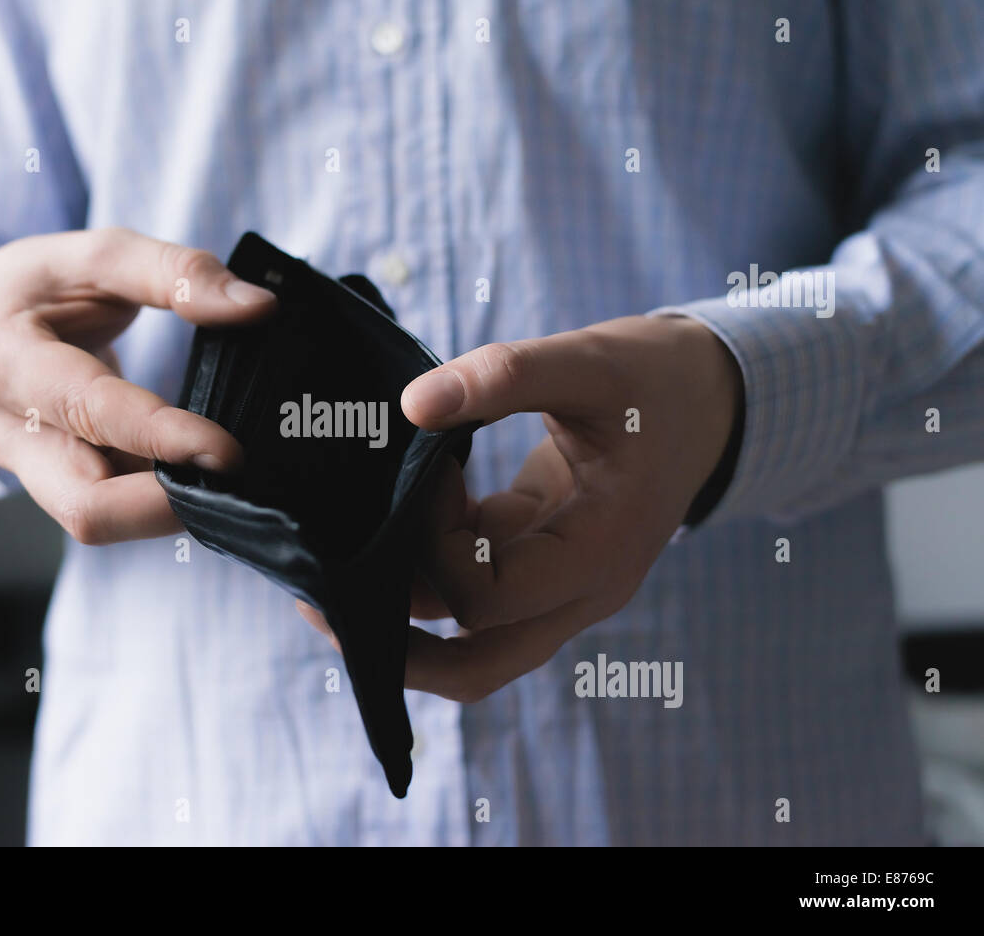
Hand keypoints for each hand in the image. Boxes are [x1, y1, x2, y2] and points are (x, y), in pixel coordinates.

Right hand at [0, 228, 274, 543]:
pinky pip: (112, 508)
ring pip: (100, 519)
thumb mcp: (95, 256)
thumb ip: (175, 274)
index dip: (162, 438)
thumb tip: (258, 306)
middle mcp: (12, 433)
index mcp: (7, 362)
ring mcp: (30, 470)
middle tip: (233, 484)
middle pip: (87, 506)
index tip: (228, 452)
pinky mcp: (55, 487)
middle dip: (164, 507)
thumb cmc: (36, 287)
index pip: (91, 413)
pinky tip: (199, 475)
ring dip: (165, 509)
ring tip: (222, 477)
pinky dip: (159, 499)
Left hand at [298, 314, 741, 701]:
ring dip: (405, 612)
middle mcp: (578, 591)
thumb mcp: (590, 363)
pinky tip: (391, 521)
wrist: (712, 396)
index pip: (487, 599)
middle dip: (394, 647)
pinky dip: (429, 570)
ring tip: (337, 567)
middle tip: (319, 601)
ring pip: (469, 639)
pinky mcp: (539, 560)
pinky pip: (474, 590)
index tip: (426, 471)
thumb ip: (505, 376)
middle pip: (475, 666)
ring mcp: (558, 584)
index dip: (435, 543)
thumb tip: (412, 404)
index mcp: (597, 555)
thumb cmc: (658, 381)